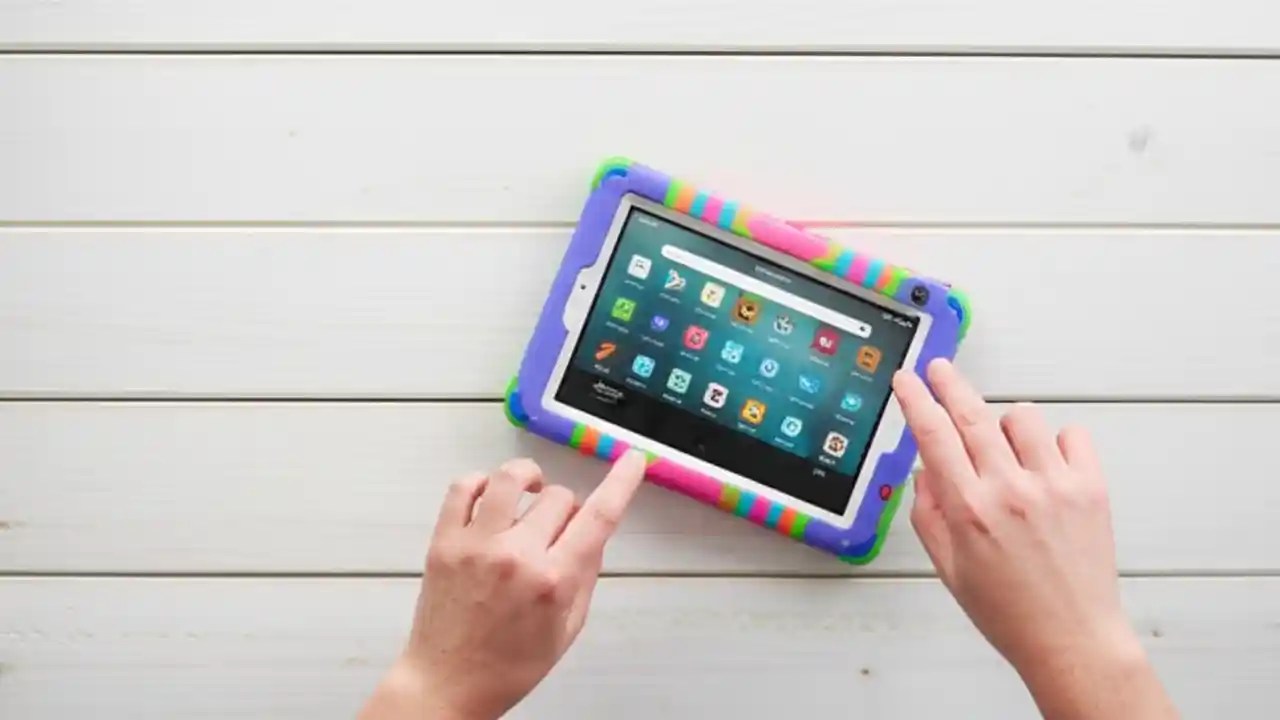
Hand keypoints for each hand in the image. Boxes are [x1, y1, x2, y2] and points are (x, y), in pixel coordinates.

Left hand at [359, 450, 648, 719]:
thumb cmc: (508, 666)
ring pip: (511, 478)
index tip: (632, 461)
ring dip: (529, 478)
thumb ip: (585, 575)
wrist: (447, 683)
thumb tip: (595, 532)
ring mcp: (476, 545)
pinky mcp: (444, 541)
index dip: (621, 482)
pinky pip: (463, 487)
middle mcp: (516, 556)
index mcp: (553, 582)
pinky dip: (482, 482)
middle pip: (559, 497)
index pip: (599, 517)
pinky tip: (492, 498)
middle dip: (566, 508)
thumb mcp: (567, 629)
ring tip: (530, 490)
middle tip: (556, 529)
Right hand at [893, 359, 1176, 719]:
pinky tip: (1046, 463)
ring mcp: (1053, 485)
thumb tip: (925, 471)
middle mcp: (1009, 490)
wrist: (1072, 639)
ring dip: (1006, 423)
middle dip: (949, 383)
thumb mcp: (948, 568)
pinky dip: (1056, 440)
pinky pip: (1072, 434)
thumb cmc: (1011, 612)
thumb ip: (928, 514)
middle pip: (971, 412)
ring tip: (1006, 449)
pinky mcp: (1090, 488)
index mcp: (968, 510)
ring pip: (1022, 417)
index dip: (915, 399)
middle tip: (940, 370)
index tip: (908, 380)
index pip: (932, 434)